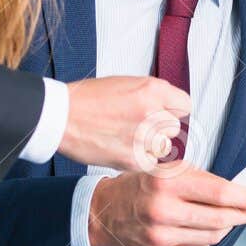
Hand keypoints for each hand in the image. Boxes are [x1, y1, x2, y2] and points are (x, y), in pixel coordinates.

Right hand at [59, 76, 191, 170]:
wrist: (60, 117)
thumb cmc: (87, 99)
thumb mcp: (126, 84)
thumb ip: (151, 95)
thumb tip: (169, 107)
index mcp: (152, 89)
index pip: (184, 105)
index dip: (172, 110)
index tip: (164, 114)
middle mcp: (152, 112)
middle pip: (175, 127)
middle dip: (160, 129)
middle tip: (139, 127)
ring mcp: (143, 137)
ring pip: (164, 147)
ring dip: (151, 146)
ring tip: (128, 138)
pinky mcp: (133, 158)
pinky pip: (149, 162)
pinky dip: (139, 159)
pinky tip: (122, 148)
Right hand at [88, 167, 245, 245]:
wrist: (100, 215)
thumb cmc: (137, 188)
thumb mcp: (165, 170)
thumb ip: (200, 180)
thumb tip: (239, 192)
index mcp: (166, 183)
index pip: (219, 193)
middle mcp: (163, 211)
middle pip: (221, 219)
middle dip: (245, 215)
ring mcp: (160, 237)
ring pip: (212, 237)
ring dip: (224, 228)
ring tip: (223, 218)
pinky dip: (204, 241)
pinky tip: (197, 230)